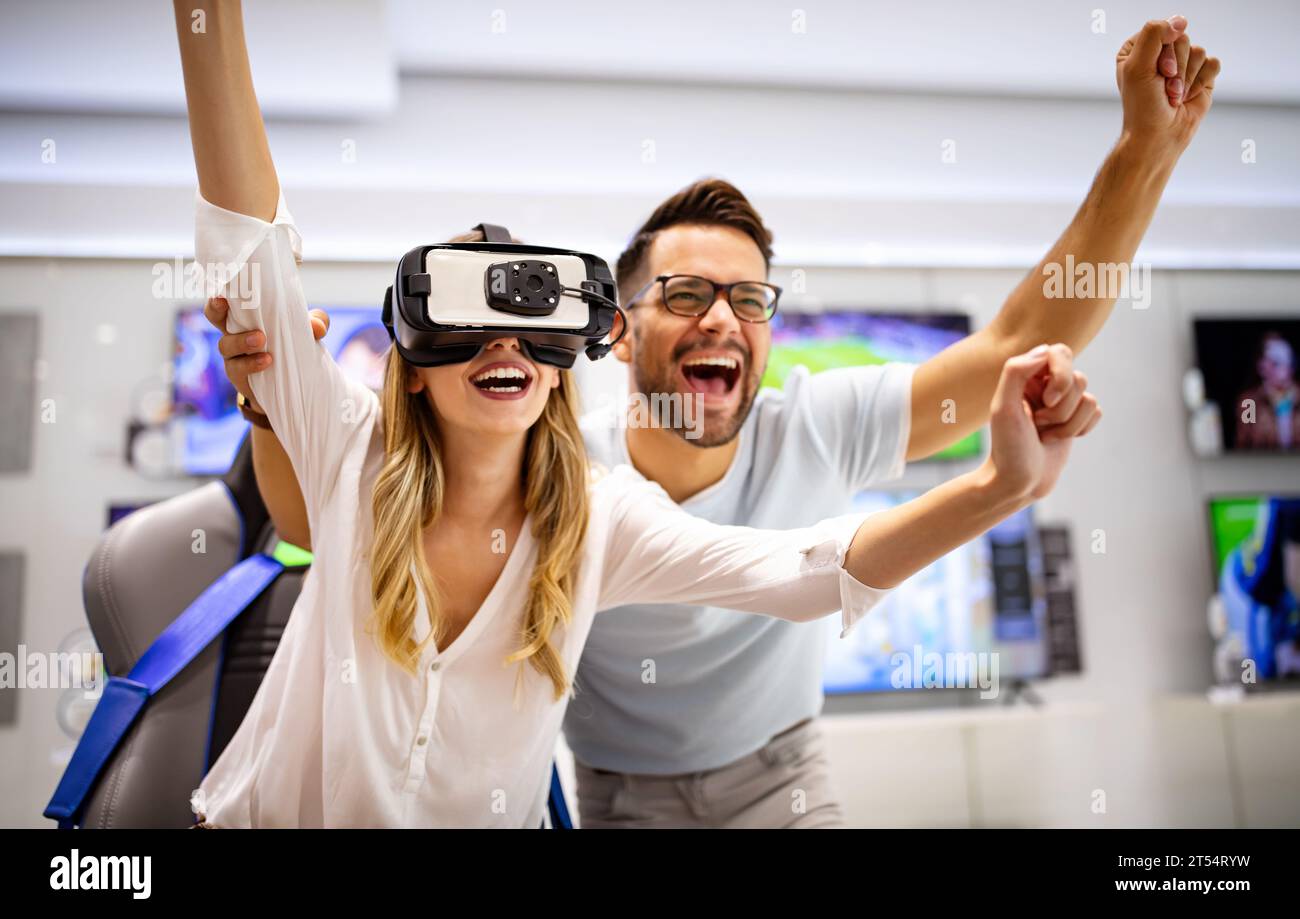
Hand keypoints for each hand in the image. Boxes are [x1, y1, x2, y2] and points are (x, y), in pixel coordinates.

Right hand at [203, 297, 329, 414]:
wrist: (291, 386)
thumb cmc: (292, 347)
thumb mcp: (307, 332)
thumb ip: (315, 323)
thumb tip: (316, 327)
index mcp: (246, 317)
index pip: (227, 298)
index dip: (220, 289)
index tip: (223, 283)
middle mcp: (234, 333)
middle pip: (213, 316)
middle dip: (215, 308)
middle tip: (223, 301)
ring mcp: (234, 356)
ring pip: (226, 344)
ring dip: (242, 340)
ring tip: (260, 339)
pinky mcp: (239, 376)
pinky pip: (238, 368)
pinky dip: (252, 363)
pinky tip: (267, 360)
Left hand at [982, 344, 1101, 502]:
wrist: (1018, 483)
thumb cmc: (1008, 448)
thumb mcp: (1003, 409)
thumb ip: (1016, 372)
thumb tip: (1045, 351)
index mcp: (1025, 375)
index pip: (1059, 352)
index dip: (1061, 375)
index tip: (1047, 400)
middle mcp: (1044, 384)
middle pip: (1078, 378)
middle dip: (1062, 408)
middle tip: (1038, 424)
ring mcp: (1062, 402)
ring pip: (1088, 399)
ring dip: (1068, 424)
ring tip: (1045, 436)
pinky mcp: (1076, 419)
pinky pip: (1096, 412)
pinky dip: (1080, 429)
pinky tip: (1058, 440)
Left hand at [1116, 15, 1220, 154]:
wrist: (1159, 136)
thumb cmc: (1143, 106)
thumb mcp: (1137, 66)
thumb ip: (1154, 34)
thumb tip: (1181, 21)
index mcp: (1138, 48)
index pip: (1161, 30)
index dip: (1163, 52)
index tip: (1156, 73)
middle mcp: (1161, 54)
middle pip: (1182, 39)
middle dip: (1176, 66)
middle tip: (1165, 87)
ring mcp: (1182, 64)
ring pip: (1199, 50)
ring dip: (1186, 78)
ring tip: (1174, 95)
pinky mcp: (1201, 75)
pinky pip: (1213, 63)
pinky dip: (1202, 81)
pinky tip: (1188, 96)